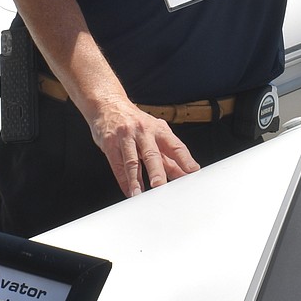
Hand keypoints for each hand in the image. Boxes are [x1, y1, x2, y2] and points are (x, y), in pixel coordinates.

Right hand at [84, 99, 200, 195]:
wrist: (107, 105)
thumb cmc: (135, 122)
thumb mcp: (154, 133)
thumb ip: (168, 155)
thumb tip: (183, 174)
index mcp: (158, 129)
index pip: (174, 145)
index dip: (184, 159)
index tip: (193, 171)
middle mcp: (143, 131)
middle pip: (151, 154)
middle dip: (156, 171)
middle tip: (161, 186)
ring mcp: (125, 137)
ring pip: (131, 162)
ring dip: (135, 180)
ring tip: (140, 195)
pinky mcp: (109, 144)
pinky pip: (117, 165)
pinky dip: (123, 181)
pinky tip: (129, 191)